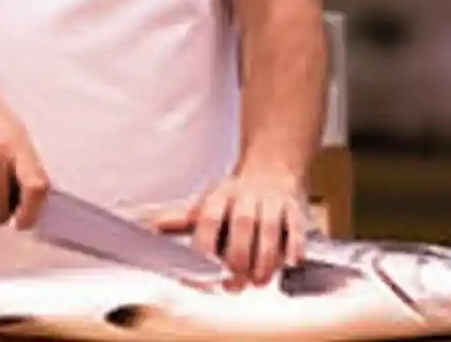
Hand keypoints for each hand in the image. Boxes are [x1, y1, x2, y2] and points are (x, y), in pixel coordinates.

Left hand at [152, 168, 308, 289]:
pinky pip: (296, 226)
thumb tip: (155, 227)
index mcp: (221, 196)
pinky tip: (290, 263)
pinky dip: (295, 245)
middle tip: (235, 283)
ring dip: (265, 258)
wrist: (274, 166)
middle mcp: (246, 196)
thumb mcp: (209, 203)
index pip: (209, 219)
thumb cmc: (237, 194)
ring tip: (259, 281)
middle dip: (239, 256)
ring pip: (270, 227)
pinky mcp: (294, 208)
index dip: (205, 247)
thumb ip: (185, 220)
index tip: (203, 275)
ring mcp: (272, 201)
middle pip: (242, 223)